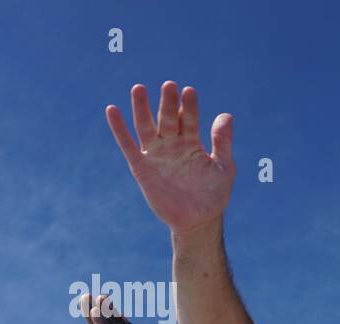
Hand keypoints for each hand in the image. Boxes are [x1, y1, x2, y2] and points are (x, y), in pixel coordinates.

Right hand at [106, 81, 234, 234]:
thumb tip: (226, 115)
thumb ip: (223, 143)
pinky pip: (127, 145)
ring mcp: (156, 154)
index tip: (190, 91)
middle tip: (169, 85)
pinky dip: (119, 128)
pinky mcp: (141, 167)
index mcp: (191, 142)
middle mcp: (172, 144)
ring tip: (139, 88)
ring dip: (141, 108)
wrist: (198, 221)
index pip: (188, 119)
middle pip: (167, 118)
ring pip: (146, 126)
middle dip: (168, 103)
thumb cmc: (213, 195)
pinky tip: (112, 110)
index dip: (189, 106)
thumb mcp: (224, 168)